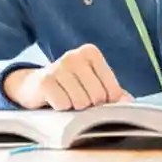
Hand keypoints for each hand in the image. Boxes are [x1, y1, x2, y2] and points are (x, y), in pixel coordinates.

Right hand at [3, 44, 131, 110]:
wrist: (33, 86)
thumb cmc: (70, 86)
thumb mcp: (93, 84)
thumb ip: (113, 93)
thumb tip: (128, 103)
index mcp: (91, 53)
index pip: (112, 90)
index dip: (106, 102)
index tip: (95, 99)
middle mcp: (74, 55)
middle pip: (97, 96)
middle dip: (89, 106)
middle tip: (78, 99)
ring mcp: (58, 66)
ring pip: (81, 102)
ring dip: (74, 108)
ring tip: (67, 99)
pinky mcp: (45, 81)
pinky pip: (63, 105)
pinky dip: (61, 109)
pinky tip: (55, 100)